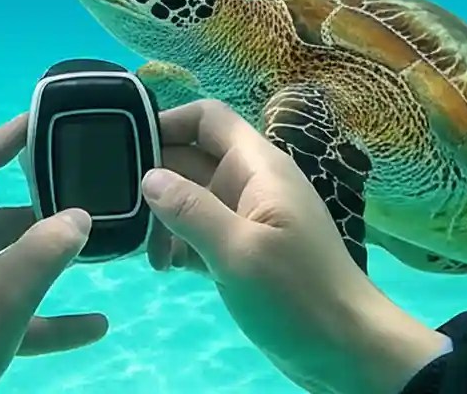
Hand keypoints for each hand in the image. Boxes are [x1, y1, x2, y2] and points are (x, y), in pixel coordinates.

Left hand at [0, 113, 106, 393]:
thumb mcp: (8, 286)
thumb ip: (50, 247)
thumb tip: (79, 216)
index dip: (11, 136)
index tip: (42, 120)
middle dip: (41, 211)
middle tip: (86, 201)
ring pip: (2, 265)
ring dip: (47, 266)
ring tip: (97, 259)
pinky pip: (2, 312)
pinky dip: (42, 317)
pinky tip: (92, 327)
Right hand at [141, 100, 450, 393]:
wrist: (345, 349)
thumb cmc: (298, 293)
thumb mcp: (239, 251)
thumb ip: (191, 209)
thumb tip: (148, 177)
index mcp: (259, 167)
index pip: (208, 118)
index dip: (168, 121)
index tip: (128, 147)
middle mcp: (251, 183)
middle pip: (191, 158)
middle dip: (156, 178)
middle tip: (121, 209)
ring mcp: (247, 218)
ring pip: (191, 198)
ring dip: (164, 218)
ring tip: (146, 252)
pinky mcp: (242, 251)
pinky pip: (200, 232)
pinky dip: (179, 243)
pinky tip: (165, 267)